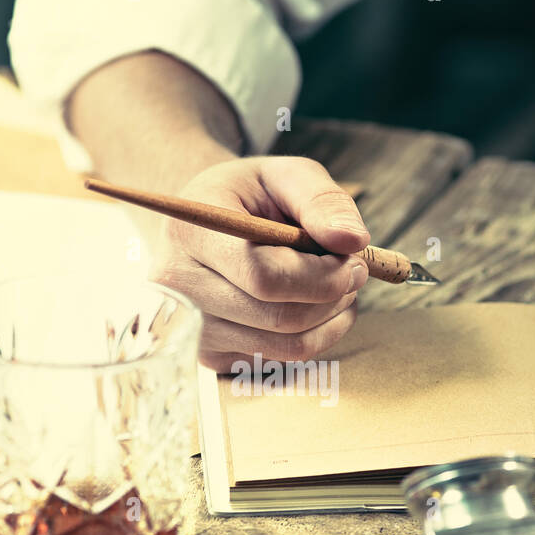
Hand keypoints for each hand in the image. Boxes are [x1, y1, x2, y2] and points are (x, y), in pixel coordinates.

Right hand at [151, 155, 370, 369]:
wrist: (205, 226)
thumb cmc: (248, 197)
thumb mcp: (285, 175)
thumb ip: (322, 199)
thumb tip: (353, 240)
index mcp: (191, 233)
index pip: (263, 276)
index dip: (321, 275)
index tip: (353, 259)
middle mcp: (179, 287)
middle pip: (278, 317)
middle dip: (333, 296)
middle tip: (355, 272)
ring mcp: (192, 328)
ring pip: (286, 345)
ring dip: (331, 319)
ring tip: (338, 286)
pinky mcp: (210, 356)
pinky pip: (281, 360)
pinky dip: (315, 336)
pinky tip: (314, 305)